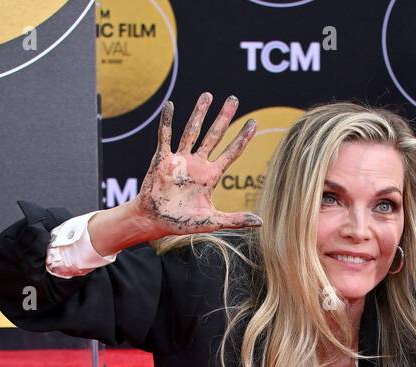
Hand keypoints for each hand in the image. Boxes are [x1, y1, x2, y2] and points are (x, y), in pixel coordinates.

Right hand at [136, 92, 263, 237]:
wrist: (155, 222)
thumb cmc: (182, 223)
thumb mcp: (212, 221)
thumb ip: (235, 219)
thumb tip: (260, 222)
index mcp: (210, 176)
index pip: (231, 153)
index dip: (242, 138)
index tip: (253, 122)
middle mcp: (197, 164)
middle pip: (214, 136)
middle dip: (224, 117)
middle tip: (233, 98)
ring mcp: (180, 160)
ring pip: (192, 131)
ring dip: (199, 113)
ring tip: (208, 95)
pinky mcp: (162, 159)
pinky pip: (165, 137)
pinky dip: (167, 122)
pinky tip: (171, 106)